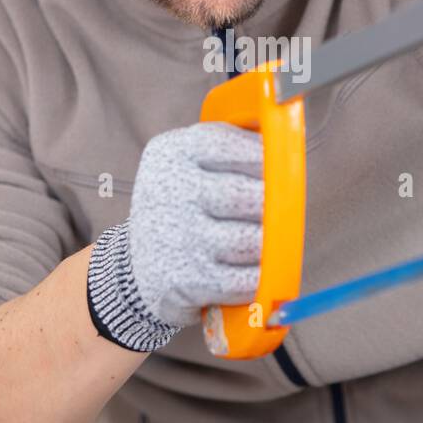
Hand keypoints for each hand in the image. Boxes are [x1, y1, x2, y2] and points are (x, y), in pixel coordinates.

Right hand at [86, 122, 263, 351]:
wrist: (138, 267)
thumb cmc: (182, 207)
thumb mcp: (188, 166)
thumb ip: (231, 151)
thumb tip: (284, 141)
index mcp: (170, 153)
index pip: (226, 145)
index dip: (261, 156)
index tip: (277, 166)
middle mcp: (169, 190)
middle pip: (245, 194)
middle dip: (271, 205)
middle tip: (277, 210)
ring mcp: (176, 237)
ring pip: (251, 240)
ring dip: (267, 244)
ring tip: (263, 241)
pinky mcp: (184, 280)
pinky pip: (244, 280)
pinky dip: (257, 277)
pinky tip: (252, 271)